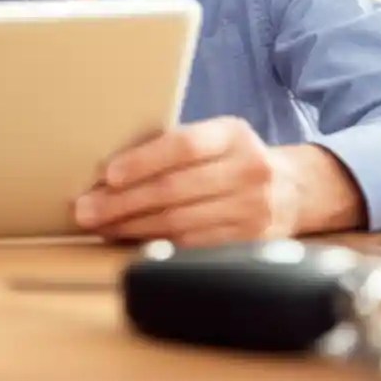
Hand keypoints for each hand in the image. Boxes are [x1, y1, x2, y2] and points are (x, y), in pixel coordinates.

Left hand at [73, 117, 303, 246]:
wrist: (294, 189)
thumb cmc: (231, 160)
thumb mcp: (214, 138)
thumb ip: (173, 146)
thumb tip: (107, 170)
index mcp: (233, 134)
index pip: (183, 146)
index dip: (142, 161)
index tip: (107, 175)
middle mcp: (249, 170)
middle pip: (174, 189)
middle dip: (122, 202)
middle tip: (85, 209)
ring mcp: (253, 209)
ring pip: (179, 222)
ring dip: (131, 226)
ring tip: (99, 225)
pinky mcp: (250, 241)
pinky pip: (192, 245)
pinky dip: (156, 243)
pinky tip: (130, 239)